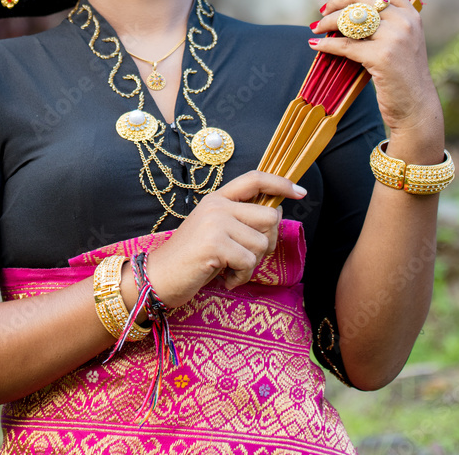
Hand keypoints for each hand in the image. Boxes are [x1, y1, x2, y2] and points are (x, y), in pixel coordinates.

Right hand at [143, 171, 305, 308]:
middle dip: (268, 242)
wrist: (158, 277)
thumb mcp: (215, 230)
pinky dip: (241, 277)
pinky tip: (226, 279)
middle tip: (248, 257)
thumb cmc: (191, 258)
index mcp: (218, 198)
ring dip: (251, 264)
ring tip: (230, 270)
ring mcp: (215, 222)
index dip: (280, 183)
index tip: (300, 191)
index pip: (255, 179)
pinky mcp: (215, 243)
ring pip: (262, 242)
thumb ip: (240, 219)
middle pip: (269, 216)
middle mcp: (217, 205)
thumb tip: (275, 215)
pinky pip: (249, 261)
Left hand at [310, 0, 441, 140]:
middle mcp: (404, 21)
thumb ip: (387, 21)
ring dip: (326, 22)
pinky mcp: (381, 57)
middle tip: (323, 9)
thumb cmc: (403, 74)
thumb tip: (349, 7)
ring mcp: (394, 38)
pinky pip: (344, 45)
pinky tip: (316, 45)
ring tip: (316, 28)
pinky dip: (326, 44)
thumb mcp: (404, 40)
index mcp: (411, 13)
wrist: (416, 106)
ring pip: (349, 19)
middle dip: (336, 0)